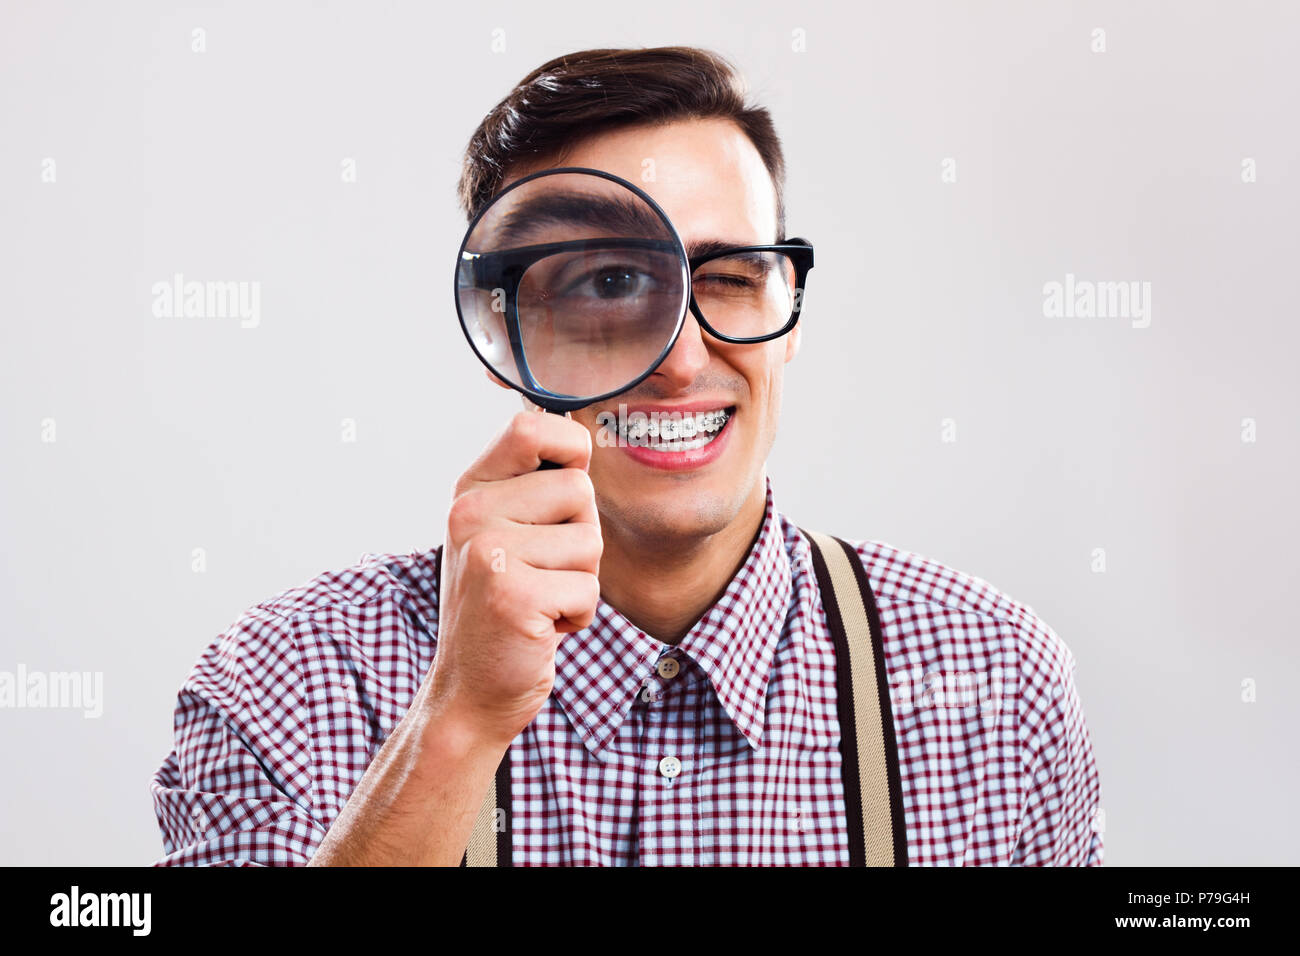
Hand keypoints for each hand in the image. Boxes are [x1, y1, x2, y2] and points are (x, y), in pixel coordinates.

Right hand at [422, 409, 602, 746]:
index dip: (569, 450)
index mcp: (471, 489)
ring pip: (591, 541)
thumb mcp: (506, 534)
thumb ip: (534, 488)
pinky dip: (578, 617)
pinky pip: (588, 590)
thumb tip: (582, 436)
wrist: (469, 691)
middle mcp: (470, 511)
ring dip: (581, 580)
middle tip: (543, 573)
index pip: (531, 425)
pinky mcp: (511, 594)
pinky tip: (541, 627)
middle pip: (580, 489)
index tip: (562, 496)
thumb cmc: (506, 608)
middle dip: (582, 538)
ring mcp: (487, 551)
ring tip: (541, 600)